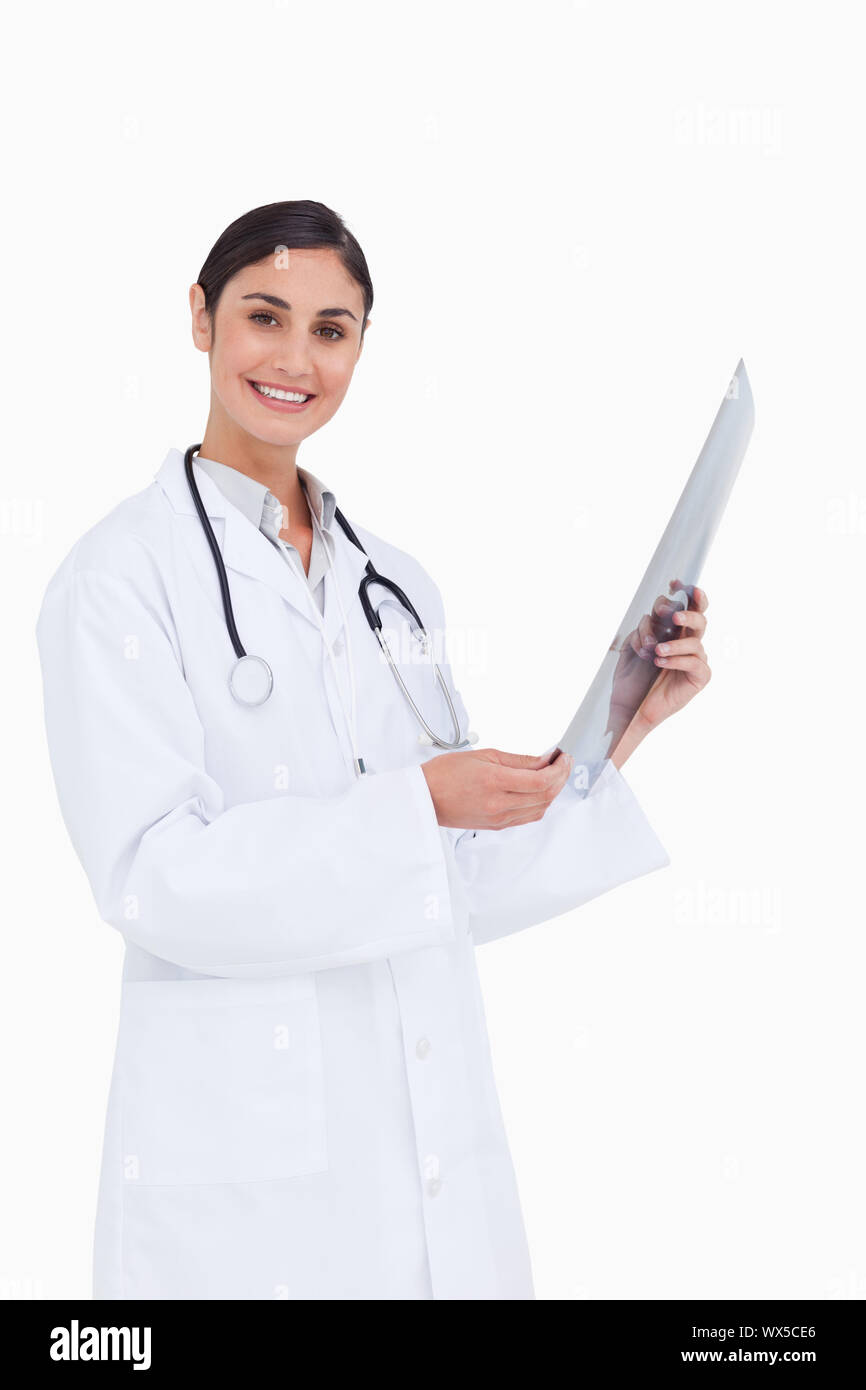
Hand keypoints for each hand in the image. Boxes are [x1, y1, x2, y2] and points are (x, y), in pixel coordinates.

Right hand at [420, 747, 574, 829]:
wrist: (424, 797)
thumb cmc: (445, 773)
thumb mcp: (483, 755)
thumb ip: (518, 760)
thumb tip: (543, 759)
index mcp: (494, 782)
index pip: (540, 781)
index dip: (559, 769)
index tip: (564, 757)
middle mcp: (498, 804)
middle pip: (545, 796)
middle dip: (560, 778)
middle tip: (564, 764)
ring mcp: (498, 818)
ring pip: (540, 809)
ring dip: (553, 792)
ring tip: (555, 775)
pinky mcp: (496, 826)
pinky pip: (528, 817)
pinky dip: (540, 804)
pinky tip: (540, 791)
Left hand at [635, 583, 711, 729]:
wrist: (630, 707)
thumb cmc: (632, 677)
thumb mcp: (633, 645)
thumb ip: (644, 628)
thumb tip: (654, 614)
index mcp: (674, 632)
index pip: (685, 606)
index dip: (686, 591)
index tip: (674, 582)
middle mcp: (688, 643)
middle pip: (699, 619)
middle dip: (689, 613)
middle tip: (674, 616)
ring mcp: (696, 660)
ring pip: (695, 642)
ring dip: (675, 643)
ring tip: (657, 650)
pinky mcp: (699, 678)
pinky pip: (694, 663)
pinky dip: (677, 660)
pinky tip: (661, 662)